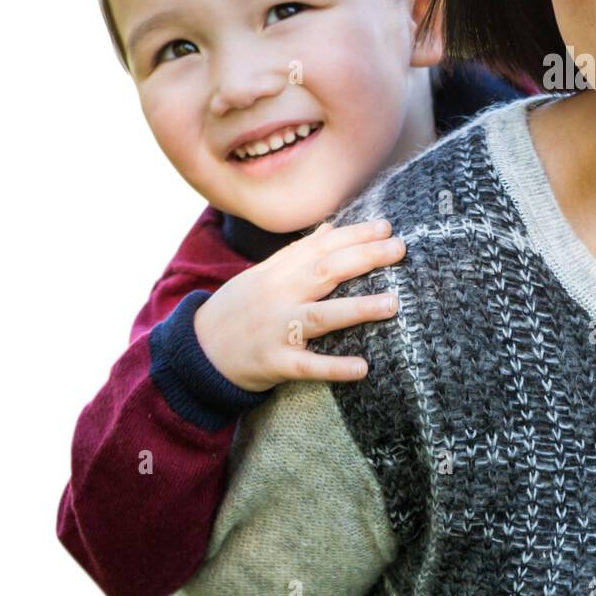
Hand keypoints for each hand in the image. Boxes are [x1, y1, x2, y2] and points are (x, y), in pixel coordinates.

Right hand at [193, 218, 404, 391]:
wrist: (195, 352)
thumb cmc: (237, 309)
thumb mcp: (262, 275)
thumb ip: (297, 254)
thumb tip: (331, 227)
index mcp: (278, 273)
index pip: (321, 247)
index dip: (354, 235)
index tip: (386, 227)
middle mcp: (278, 296)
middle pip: (325, 271)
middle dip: (364, 257)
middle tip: (400, 249)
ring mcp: (277, 330)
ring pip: (321, 316)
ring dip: (358, 309)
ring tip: (393, 303)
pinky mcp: (275, 363)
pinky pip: (307, 366)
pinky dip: (334, 367)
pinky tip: (362, 368)